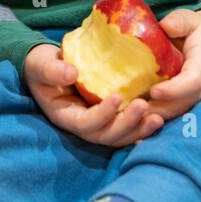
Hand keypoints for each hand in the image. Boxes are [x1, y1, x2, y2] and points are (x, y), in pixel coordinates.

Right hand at [22, 43, 165, 147]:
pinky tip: (158, 120)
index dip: (102, 115)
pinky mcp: (109, 117)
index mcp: (65, 116)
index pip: (86, 124)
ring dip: (139, 130)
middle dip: (126, 125)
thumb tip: (72, 73)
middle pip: (106, 136)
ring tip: (158, 119)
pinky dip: (141, 128)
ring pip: (119, 136)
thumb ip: (53, 70)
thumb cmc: (42, 66)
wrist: (48, 67)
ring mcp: (97, 123)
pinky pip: (126, 128)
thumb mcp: (42, 65)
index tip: (117, 97)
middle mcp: (82, 125)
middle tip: (144, 106)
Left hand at [143, 7, 200, 123]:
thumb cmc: (197, 30)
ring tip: (130, 114)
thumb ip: (179, 21)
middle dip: (159, 109)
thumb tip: (165, 26)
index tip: (153, 91)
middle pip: (184, 103)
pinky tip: (135, 116)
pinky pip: (175, 113)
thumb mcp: (189, 18)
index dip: (174, 90)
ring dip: (155, 116)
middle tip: (132, 109)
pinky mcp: (192, 102)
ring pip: (179, 112)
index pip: (193, 81)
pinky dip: (156, 116)